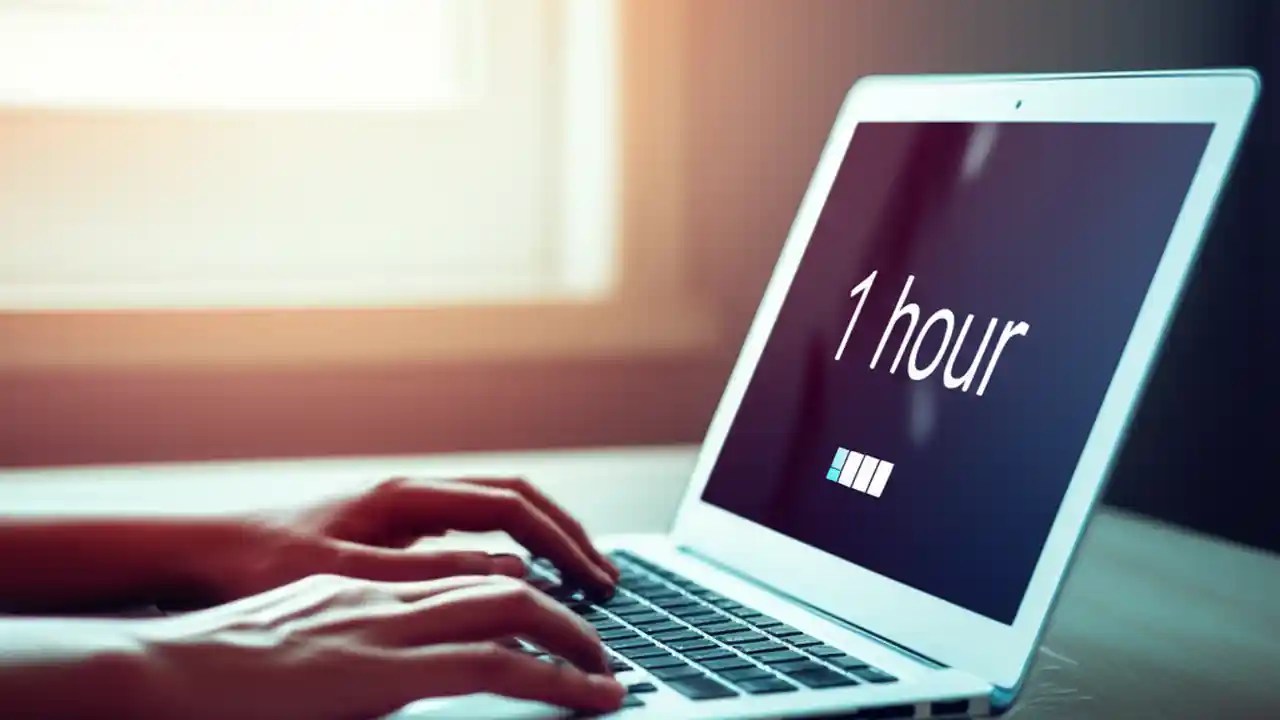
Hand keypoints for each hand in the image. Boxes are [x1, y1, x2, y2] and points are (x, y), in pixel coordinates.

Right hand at [130, 574, 624, 719]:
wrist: (162, 673)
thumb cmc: (212, 671)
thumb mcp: (291, 648)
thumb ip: (343, 651)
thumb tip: (368, 676)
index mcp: (363, 589)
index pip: (461, 578)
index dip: (517, 594)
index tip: (549, 618)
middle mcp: (386, 596)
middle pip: (500, 585)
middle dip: (560, 611)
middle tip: (598, 641)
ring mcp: (390, 628)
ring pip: (511, 614)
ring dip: (571, 639)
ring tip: (608, 672)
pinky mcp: (388, 671)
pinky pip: (492, 664)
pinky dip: (552, 676)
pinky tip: (585, 693)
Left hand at [199, 476, 619, 603]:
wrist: (209, 552)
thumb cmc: (265, 563)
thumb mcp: (347, 576)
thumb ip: (430, 574)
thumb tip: (509, 569)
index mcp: (408, 497)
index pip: (512, 509)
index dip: (562, 545)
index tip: (595, 581)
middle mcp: (414, 494)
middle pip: (518, 500)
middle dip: (570, 536)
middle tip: (607, 580)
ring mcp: (407, 509)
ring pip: (499, 513)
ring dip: (546, 541)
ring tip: (580, 578)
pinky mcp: (397, 530)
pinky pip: (475, 531)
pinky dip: (514, 550)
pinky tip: (522, 580)